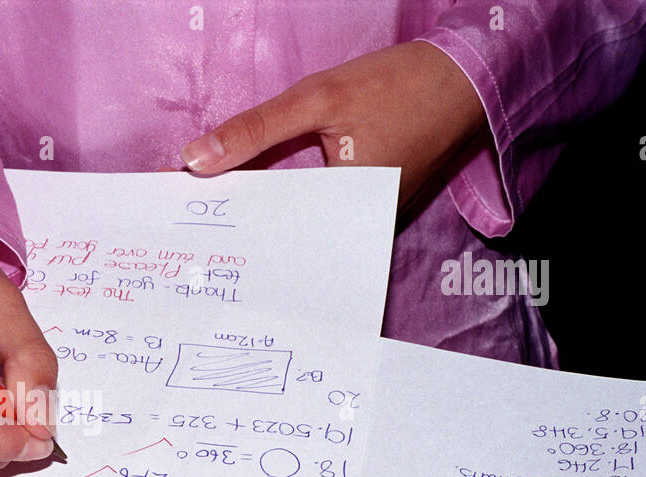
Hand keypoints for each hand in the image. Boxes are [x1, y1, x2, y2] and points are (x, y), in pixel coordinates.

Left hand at [179, 41, 486, 208]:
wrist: (467, 76)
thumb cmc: (400, 85)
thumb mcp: (319, 99)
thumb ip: (255, 130)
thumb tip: (195, 160)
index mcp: (345, 212)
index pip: (268, 226)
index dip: (223, 217)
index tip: (178, 215)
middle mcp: (355, 230)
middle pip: (283, 231)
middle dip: (239, 223)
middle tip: (185, 220)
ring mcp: (363, 220)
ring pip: (299, 222)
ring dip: (261, 212)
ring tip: (210, 211)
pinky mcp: (367, 205)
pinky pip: (317, 209)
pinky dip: (287, 201)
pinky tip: (254, 192)